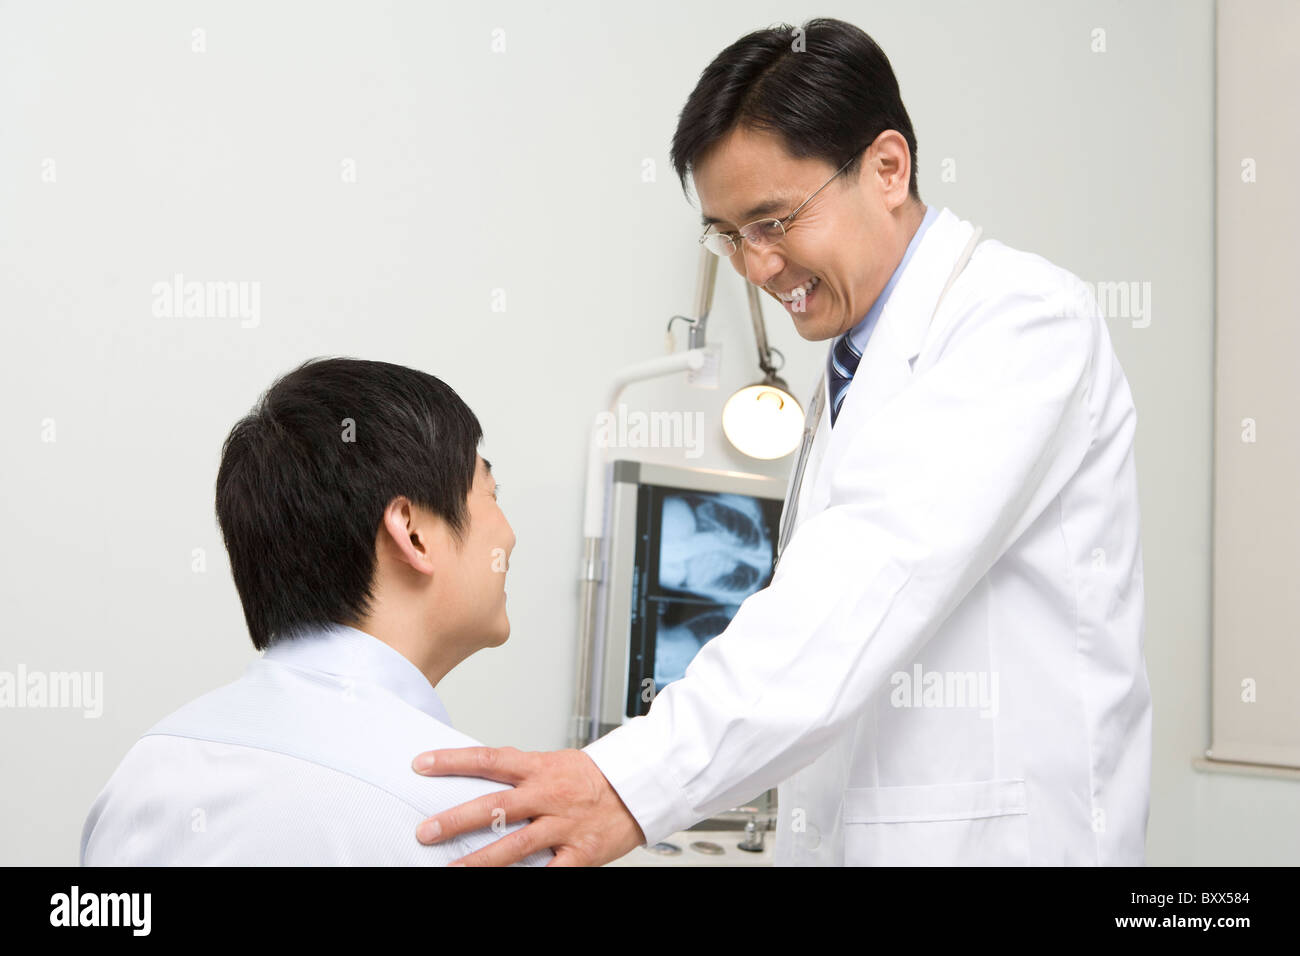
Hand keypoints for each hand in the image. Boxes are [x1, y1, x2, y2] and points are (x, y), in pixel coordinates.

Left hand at [411, 746, 646, 865]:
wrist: (641, 787)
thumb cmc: (595, 777)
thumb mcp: (555, 763)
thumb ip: (521, 772)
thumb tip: (481, 775)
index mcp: (539, 768)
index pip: (488, 759)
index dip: (453, 761)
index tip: (422, 764)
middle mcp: (548, 795)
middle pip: (495, 806)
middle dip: (456, 819)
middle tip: (426, 831)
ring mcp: (563, 825)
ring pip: (516, 844)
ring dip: (480, 860)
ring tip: (453, 871)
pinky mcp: (581, 852)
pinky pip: (552, 872)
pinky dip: (531, 879)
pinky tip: (510, 883)